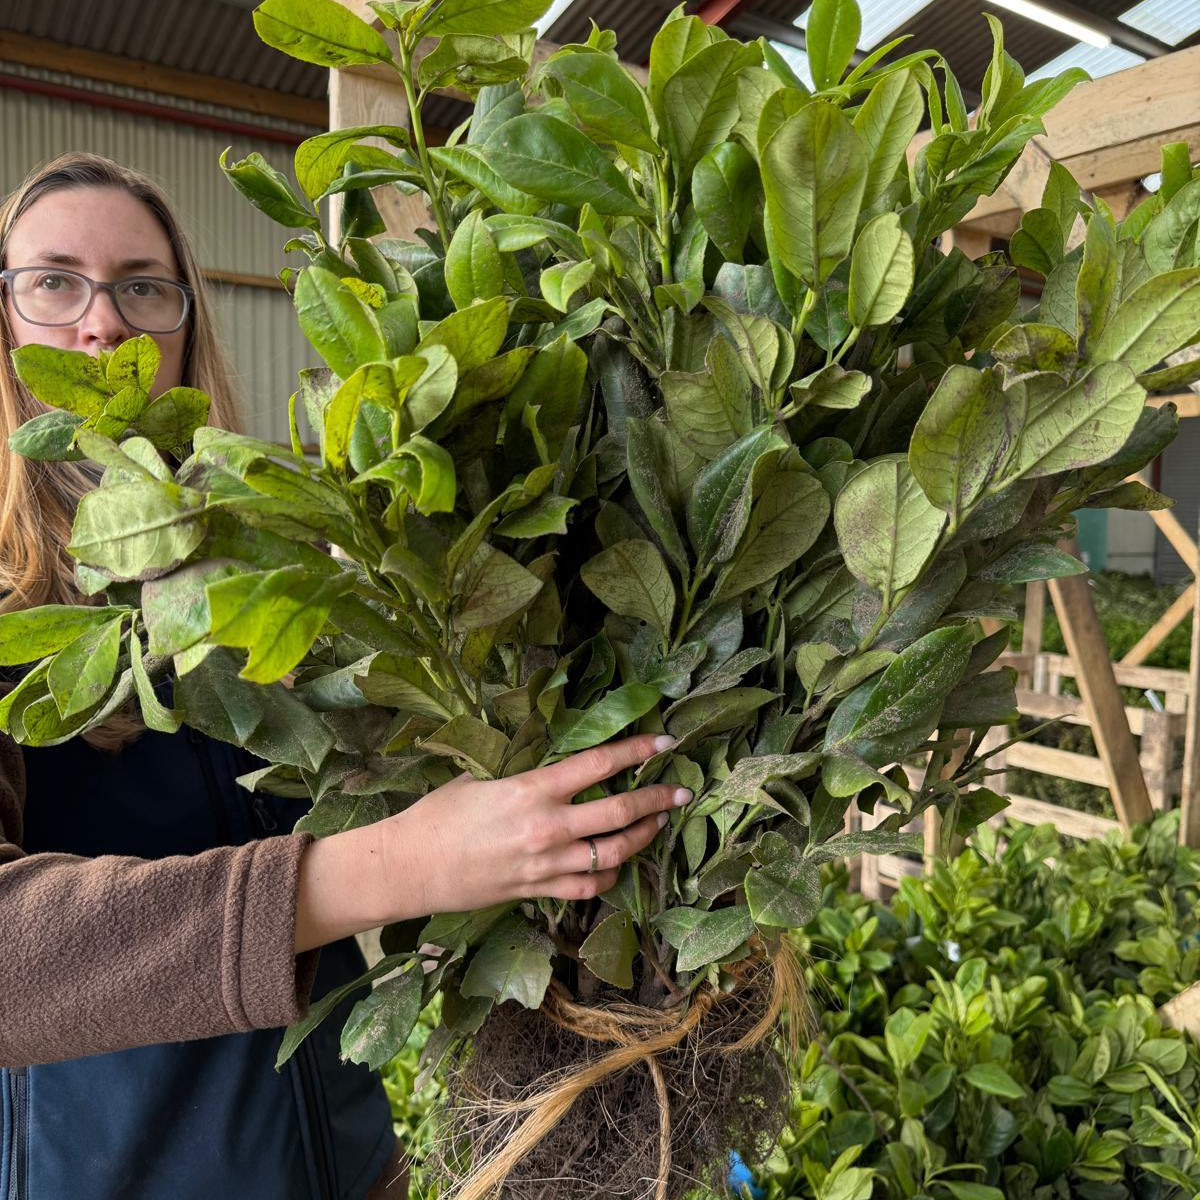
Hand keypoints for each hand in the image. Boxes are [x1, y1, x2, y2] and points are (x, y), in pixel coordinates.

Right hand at [382, 733, 691, 918]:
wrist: (409, 868)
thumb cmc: (437, 815)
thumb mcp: (479, 777)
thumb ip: (521, 771)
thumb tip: (551, 757)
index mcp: (531, 788)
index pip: (598, 763)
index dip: (636, 751)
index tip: (664, 742)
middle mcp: (547, 826)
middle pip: (619, 810)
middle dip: (657, 798)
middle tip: (682, 789)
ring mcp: (546, 863)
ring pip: (614, 852)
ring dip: (643, 835)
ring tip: (658, 821)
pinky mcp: (539, 891)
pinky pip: (590, 885)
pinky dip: (611, 873)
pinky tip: (619, 862)